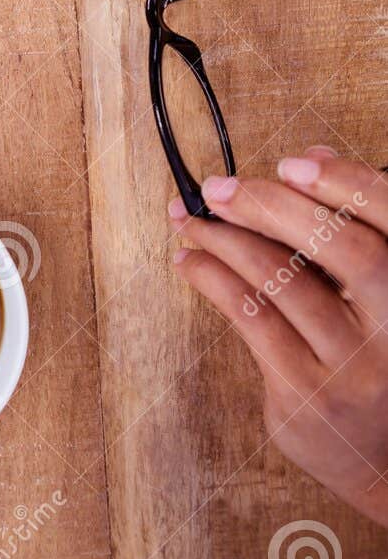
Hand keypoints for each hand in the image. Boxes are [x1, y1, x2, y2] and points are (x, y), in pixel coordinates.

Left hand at [171, 150, 387, 527]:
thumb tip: (308, 161)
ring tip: (190, 221)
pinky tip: (191, 262)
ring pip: (285, 284)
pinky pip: (252, 324)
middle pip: (344, 249)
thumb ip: (352, 226)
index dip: (346, 184)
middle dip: (273, 207)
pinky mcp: (308, 398)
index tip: (291, 165)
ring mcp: (355, 369)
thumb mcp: (378, 294)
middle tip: (219, 189)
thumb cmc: (377, 358)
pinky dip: (214, 282)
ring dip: (226, 241)